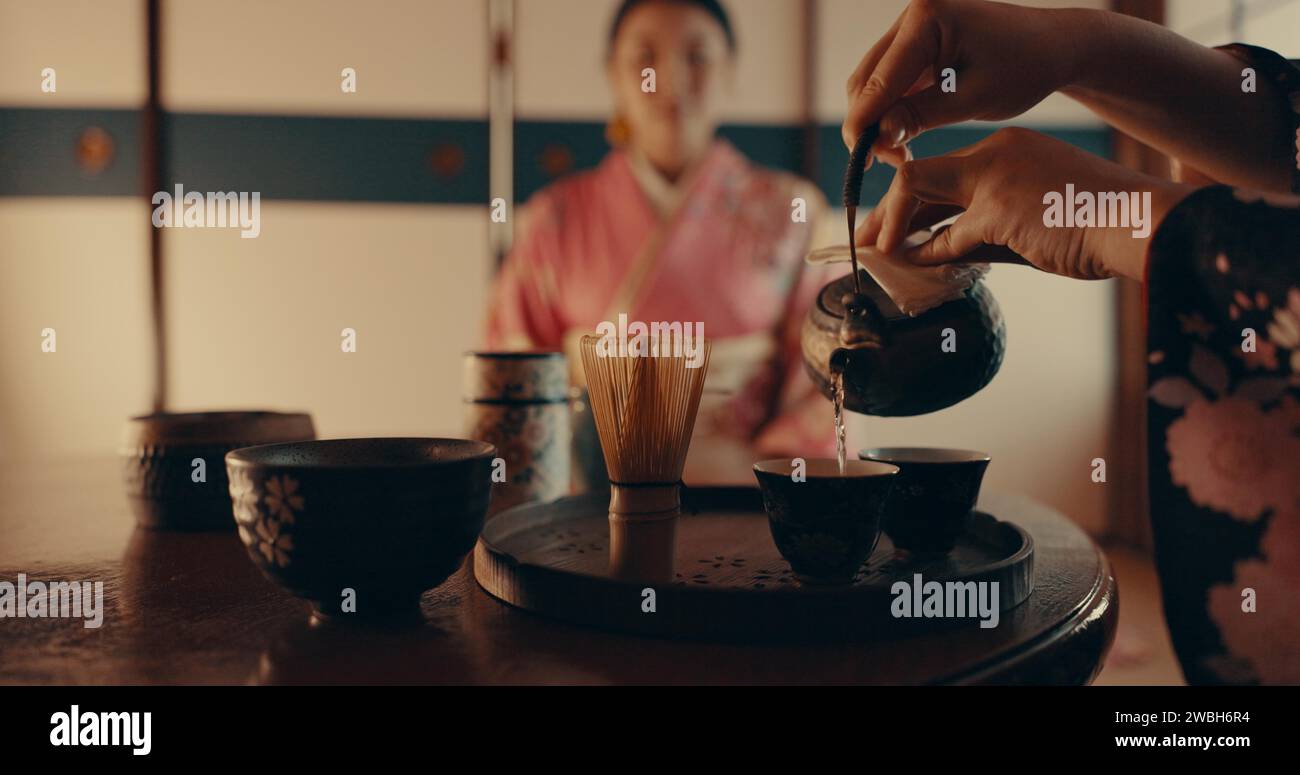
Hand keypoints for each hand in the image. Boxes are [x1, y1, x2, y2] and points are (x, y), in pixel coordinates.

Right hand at [843, 0, 1093, 165]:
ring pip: (873, 81)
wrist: (1055, 47)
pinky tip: (903, 135)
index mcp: (926, 19)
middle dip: (868, 123)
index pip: (879, 80)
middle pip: (866, 78)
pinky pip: (890, 79)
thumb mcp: (973, 99)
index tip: (859, 162)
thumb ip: (920, 116)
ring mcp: (913, 28)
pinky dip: (890, 108)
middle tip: (888, 162)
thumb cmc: (1025, 69)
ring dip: (876, 118)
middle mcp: (913, 15)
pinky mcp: (917, 42)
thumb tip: (878, 137)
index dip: (863, 124)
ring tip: (899, 153)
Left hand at [855, 128, 1194, 280]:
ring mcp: (996, 178)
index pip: (945, 173)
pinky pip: (945, 236)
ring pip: (919, 191)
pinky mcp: (998, 210)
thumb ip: (984, 235)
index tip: (892, 223)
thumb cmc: (1096, 229)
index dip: (913, 200)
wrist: (1138, 225)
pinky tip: (909, 264)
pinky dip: (923, 252)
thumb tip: (936, 255)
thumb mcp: (1033, 224)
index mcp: (1009, 151)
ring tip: (873, 250)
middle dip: (888, 208)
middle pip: (922, 175)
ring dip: (891, 224)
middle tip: (865, 237)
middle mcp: (998, 153)